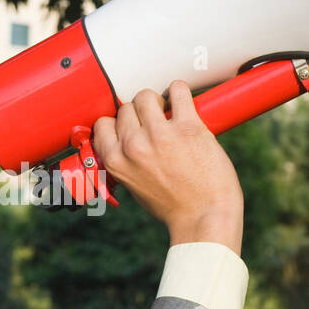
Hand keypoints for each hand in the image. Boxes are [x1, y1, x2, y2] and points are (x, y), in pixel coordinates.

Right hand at [91, 81, 243, 254]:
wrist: (204, 218)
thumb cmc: (174, 208)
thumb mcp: (135, 188)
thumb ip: (127, 163)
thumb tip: (127, 141)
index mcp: (116, 162)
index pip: (103, 124)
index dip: (117, 122)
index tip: (130, 125)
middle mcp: (134, 146)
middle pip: (126, 108)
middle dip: (140, 113)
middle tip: (156, 122)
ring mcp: (160, 134)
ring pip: (147, 96)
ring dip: (158, 100)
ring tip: (170, 111)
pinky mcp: (188, 127)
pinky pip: (178, 91)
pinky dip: (180, 91)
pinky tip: (183, 100)